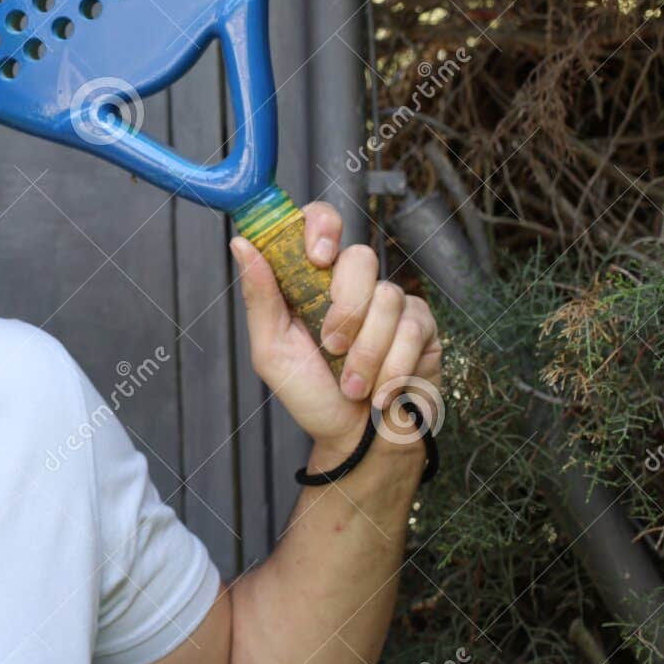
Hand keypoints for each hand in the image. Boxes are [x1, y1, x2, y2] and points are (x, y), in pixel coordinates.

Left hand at [229, 202, 443, 467]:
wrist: (356, 441)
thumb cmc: (311, 396)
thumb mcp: (272, 351)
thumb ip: (261, 297)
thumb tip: (241, 243)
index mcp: (313, 281)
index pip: (321, 222)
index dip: (323, 226)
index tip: (318, 256)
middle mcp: (354, 285)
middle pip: (360, 257)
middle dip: (346, 309)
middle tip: (331, 347)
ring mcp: (391, 302)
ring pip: (387, 298)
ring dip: (365, 353)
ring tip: (353, 386)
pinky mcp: (422, 326)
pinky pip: (412, 328)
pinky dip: (393, 367)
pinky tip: (382, 392)